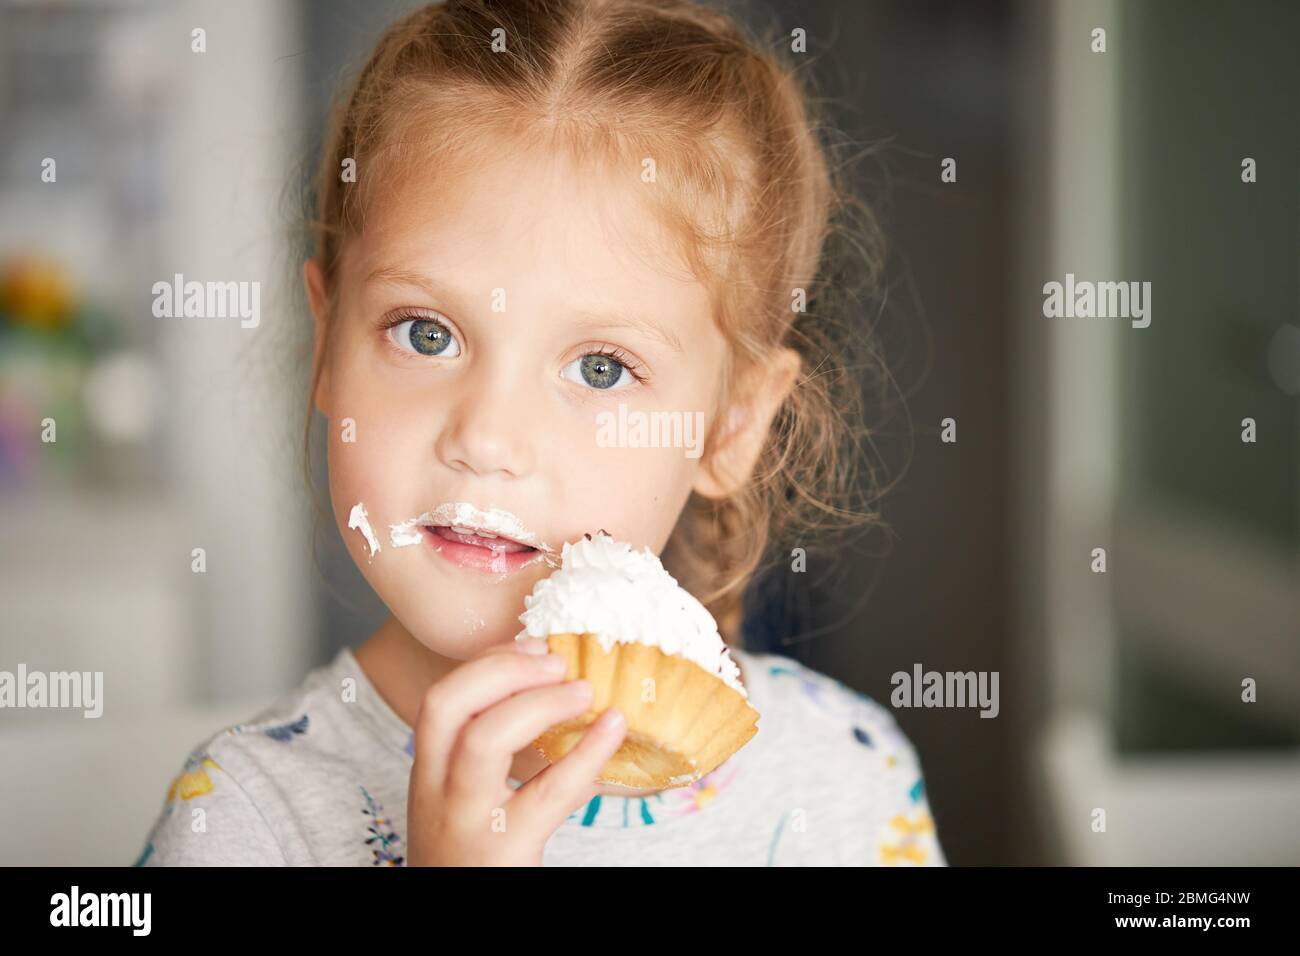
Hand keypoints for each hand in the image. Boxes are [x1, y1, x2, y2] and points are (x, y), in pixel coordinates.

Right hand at [406, 636, 626, 865]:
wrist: (457, 927)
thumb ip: (489, 756)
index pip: (438, 701)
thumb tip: (555, 691)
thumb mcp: (463, 804)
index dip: (485, 664)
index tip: (531, 645)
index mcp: (428, 776)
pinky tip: (613, 730)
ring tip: (583, 691)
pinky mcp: (504, 852)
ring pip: (482, 743)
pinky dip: (586, 754)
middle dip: (501, 669)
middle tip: (555, 659)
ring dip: (537, 703)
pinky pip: (547, 795)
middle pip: (444, 707)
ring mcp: (466, 824)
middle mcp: (436, 795)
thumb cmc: (472, 860)